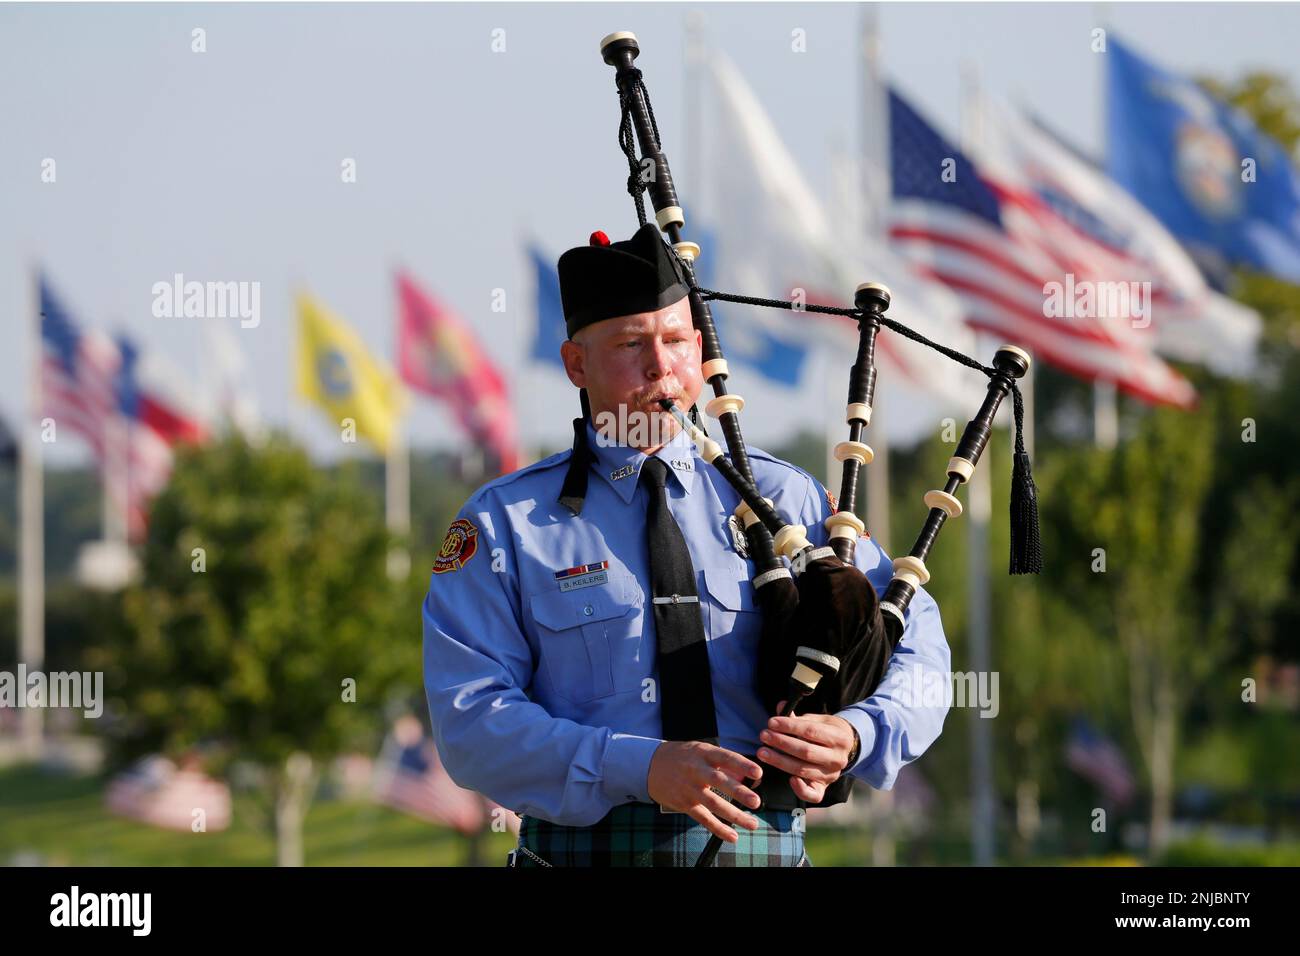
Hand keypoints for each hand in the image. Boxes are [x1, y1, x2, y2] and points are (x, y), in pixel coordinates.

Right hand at [647, 740, 764, 843]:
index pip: (726, 757)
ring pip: (713, 803)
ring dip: (734, 815)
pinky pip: (703, 818)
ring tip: (752, 823)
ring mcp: (689, 788)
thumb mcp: (701, 752)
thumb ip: (724, 764)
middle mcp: (696, 770)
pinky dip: (718, 828)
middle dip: (739, 792)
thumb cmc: (683, 757)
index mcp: (703, 753)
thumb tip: (749, 778)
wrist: (650, 765)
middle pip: (719, 781)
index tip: (758, 773)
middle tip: (756, 801)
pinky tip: (733, 836)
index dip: (742, 765)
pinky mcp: (684, 803)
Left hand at [756, 701, 856, 803]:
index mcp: (839, 738)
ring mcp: (831, 775)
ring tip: (763, 752)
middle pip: (806, 751)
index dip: (789, 726)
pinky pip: (813, 795)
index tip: (771, 722)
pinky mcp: (825, 788)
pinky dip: (800, 789)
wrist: (846, 749)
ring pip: (803, 770)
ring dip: (780, 761)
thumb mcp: (818, 720)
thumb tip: (781, 706)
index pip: (810, 731)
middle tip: (764, 736)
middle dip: (782, 743)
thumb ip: (799, 717)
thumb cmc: (826, 731)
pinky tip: (788, 779)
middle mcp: (837, 758)